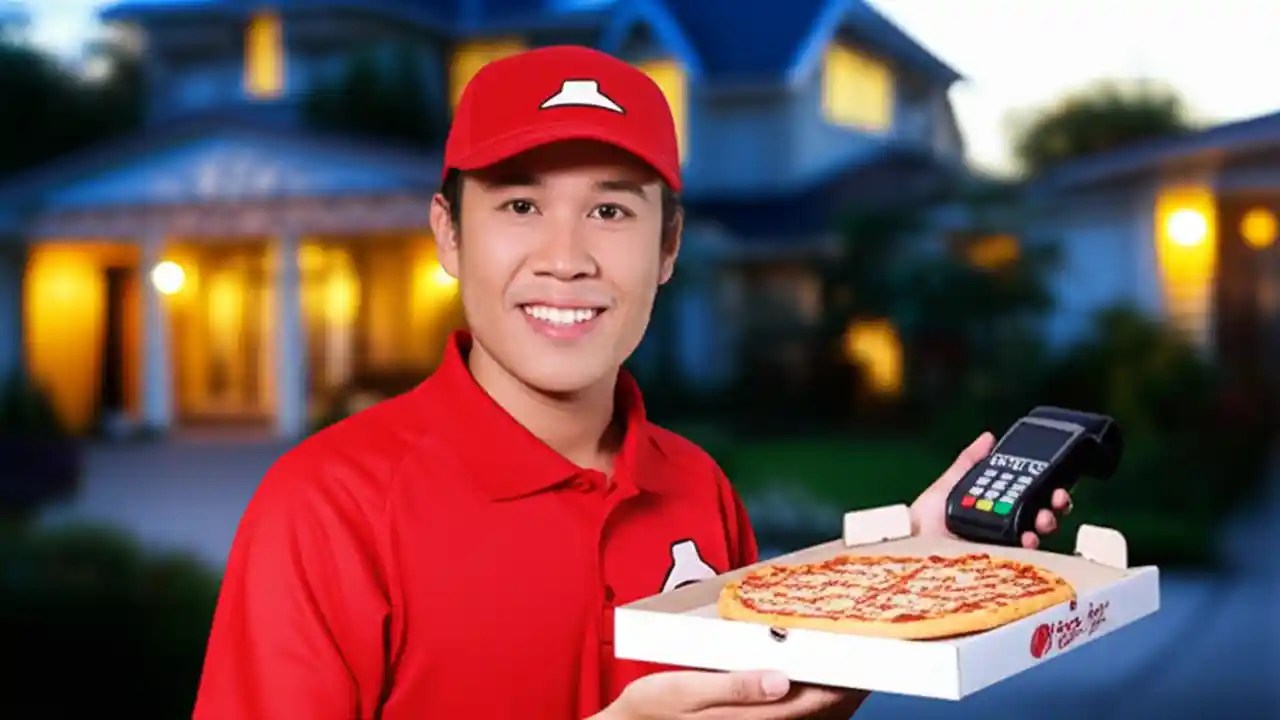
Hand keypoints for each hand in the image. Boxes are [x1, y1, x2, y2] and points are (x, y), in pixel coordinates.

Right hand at [597, 669, 868, 719]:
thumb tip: (781, 679)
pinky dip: (812, 710)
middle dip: (847, 689)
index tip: (868, 657)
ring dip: (833, 701)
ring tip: (852, 674)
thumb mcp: (685, 690)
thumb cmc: (651, 709)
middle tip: (871, 661)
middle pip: (820, 715)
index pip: (813, 702)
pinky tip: (814, 691)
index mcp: (749, 719)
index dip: (846, 681)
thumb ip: (734, 686)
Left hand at [909, 432, 1073, 548]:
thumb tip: (988, 437)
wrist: (907, 546)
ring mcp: (1000, 551)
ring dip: (1046, 525)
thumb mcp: (948, 484)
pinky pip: (1021, 561)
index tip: (1056, 482)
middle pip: (1038, 518)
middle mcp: (1001, 531)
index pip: (1029, 499)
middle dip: (1054, 507)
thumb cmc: (923, 519)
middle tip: (1057, 499)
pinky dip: (1030, 550)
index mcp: (993, 510)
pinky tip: (1028, 539)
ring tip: (1043, 518)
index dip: (1046, 490)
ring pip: (1035, 537)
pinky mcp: (996, 569)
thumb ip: (969, 461)